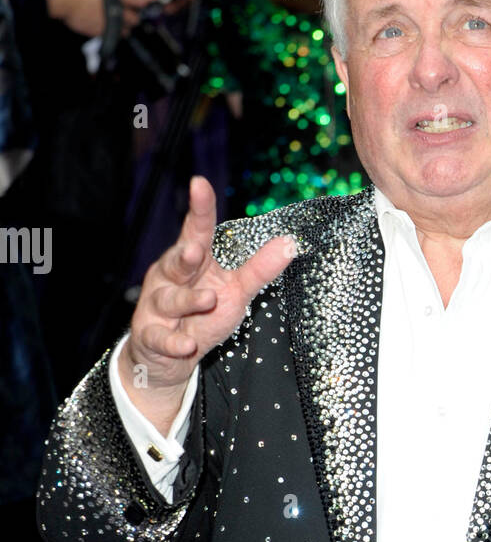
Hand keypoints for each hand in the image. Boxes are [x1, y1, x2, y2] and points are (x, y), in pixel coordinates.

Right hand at [44, 0, 143, 37]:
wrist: (63, 2)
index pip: (139, 1)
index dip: (141, 2)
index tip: (141, 2)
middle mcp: (116, 10)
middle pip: (135, 19)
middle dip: (134, 16)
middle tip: (130, 14)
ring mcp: (110, 22)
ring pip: (127, 29)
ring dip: (125, 26)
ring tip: (120, 22)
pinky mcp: (102, 32)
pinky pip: (115, 36)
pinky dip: (115, 33)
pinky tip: (110, 26)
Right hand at [120, 177, 296, 425]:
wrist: (170, 357)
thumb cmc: (203, 314)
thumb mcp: (236, 290)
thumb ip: (259, 269)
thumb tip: (290, 243)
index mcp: (192, 260)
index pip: (196, 229)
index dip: (199, 208)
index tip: (199, 183)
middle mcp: (170, 277)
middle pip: (176, 260)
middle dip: (185, 255)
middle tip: (196, 250)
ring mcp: (157, 305)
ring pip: (169, 299)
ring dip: (189, 300)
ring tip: (209, 300)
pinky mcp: (150, 335)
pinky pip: (160, 337)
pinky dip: (174, 341)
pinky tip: (188, 344)